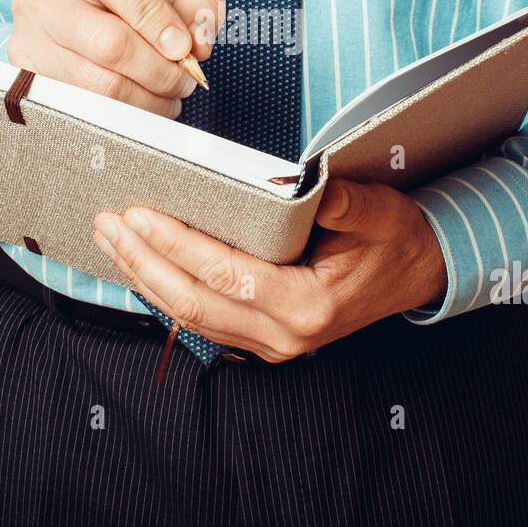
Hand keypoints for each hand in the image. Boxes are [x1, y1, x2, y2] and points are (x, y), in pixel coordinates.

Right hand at [8, 0, 223, 117]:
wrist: (55, 38)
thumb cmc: (108, 16)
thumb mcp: (148, 1)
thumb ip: (188, 8)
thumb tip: (201, 38)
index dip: (155, 15)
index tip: (183, 46)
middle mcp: (41, 2)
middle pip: (109, 42)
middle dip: (160, 70)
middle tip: (185, 81)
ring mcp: (28, 45)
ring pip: (100, 85)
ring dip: (149, 100)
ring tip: (169, 99)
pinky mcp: (27, 85)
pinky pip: (87, 110)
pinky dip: (127, 116)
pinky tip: (143, 111)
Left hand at [92, 178, 448, 361]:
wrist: (419, 274)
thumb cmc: (397, 239)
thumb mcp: (379, 211)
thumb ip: (341, 201)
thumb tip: (296, 182)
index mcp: (309, 306)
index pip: (226, 276)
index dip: (178, 245)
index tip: (140, 214)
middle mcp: (284, 336)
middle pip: (194, 303)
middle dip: (144, 261)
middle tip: (108, 222)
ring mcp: (272, 344)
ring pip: (190, 317)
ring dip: (145, 276)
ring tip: (110, 238)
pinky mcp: (262, 338)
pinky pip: (202, 319)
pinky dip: (165, 290)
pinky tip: (141, 262)